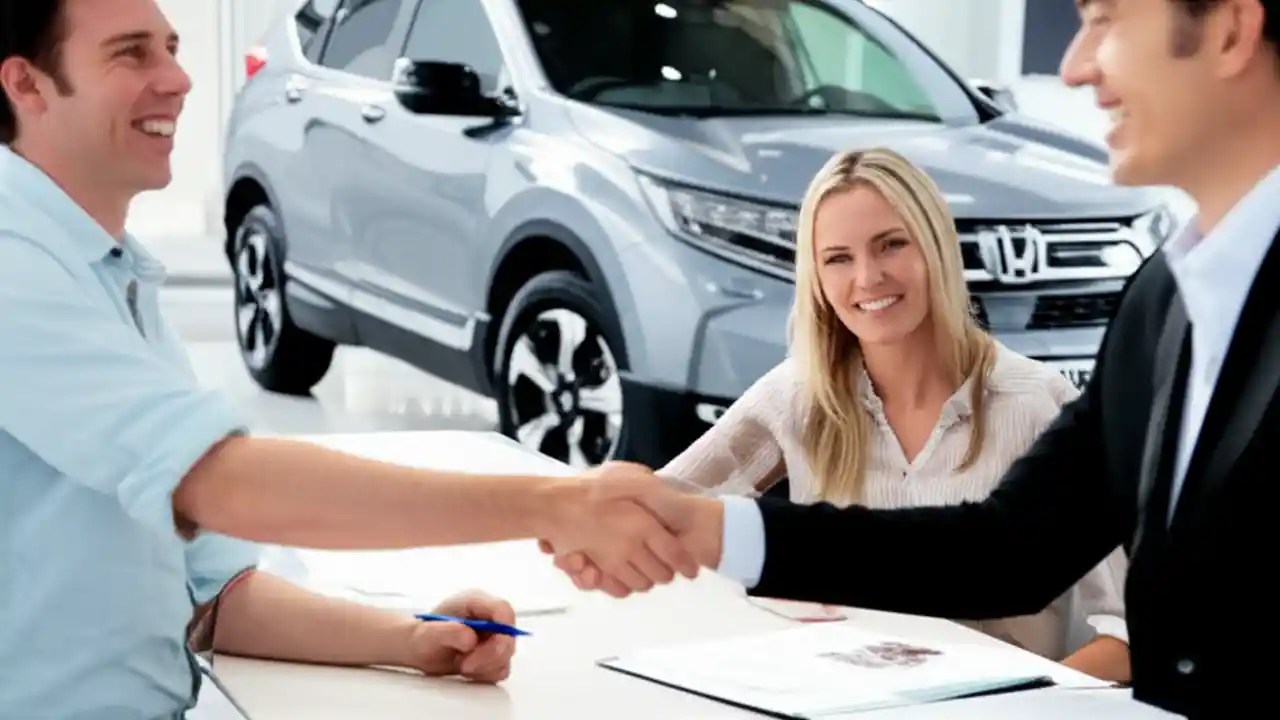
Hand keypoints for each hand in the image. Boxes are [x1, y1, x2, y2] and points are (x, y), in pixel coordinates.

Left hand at [405, 590, 516, 682]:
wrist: (417, 650)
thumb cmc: (421, 636)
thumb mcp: (426, 633)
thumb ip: (448, 632)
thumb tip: (471, 639)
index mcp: (475, 602)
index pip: (503, 610)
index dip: (502, 628)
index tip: (480, 648)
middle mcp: (488, 618)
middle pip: (508, 636)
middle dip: (488, 655)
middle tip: (465, 665)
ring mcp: (492, 637)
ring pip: (506, 656)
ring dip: (484, 666)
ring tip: (461, 664)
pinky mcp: (493, 655)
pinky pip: (500, 669)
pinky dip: (484, 674)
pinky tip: (466, 669)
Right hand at [538, 462, 700, 596]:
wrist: (554, 503)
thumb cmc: (591, 487)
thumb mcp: (630, 475)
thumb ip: (654, 488)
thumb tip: (670, 496)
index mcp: (643, 524)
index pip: (676, 555)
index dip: (688, 564)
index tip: (692, 567)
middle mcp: (631, 547)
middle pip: (663, 576)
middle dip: (669, 572)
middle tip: (669, 564)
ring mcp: (613, 561)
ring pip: (643, 584)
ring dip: (648, 579)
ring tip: (647, 567)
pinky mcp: (597, 570)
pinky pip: (620, 590)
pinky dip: (626, 585)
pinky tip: (626, 573)